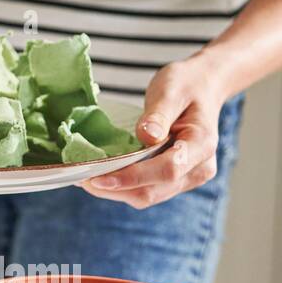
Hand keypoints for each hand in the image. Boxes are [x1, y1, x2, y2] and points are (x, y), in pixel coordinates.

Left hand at [77, 53, 229, 208]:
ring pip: (147, 195)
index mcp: (202, 145)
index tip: (98, 178)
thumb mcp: (170, 90)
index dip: (131, 177)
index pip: (167, 170)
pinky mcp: (175, 179)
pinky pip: (146, 190)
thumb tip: (146, 136)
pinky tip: (101, 175)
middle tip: (79, 178)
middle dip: (115, 188)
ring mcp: (188, 177)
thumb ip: (158, 114)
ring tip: (84, 178)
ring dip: (115, 191)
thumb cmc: (186, 86)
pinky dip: (122, 186)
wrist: (202, 88)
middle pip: (153, 190)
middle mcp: (199, 168)